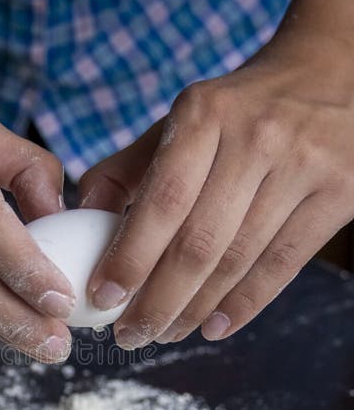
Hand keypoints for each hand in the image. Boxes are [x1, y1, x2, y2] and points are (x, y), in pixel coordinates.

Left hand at [78, 35, 353, 346]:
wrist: (331, 75)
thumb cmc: (241, 109)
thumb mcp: (185, 118)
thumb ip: (131, 166)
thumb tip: (83, 215)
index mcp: (205, 114)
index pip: (163, 201)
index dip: (131, 258)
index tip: (103, 297)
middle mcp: (256, 137)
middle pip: (199, 243)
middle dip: (158, 301)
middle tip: (131, 334)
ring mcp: (304, 165)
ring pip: (239, 261)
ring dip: (195, 310)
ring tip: (165, 333)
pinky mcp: (340, 193)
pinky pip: (283, 265)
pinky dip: (244, 305)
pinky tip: (213, 327)